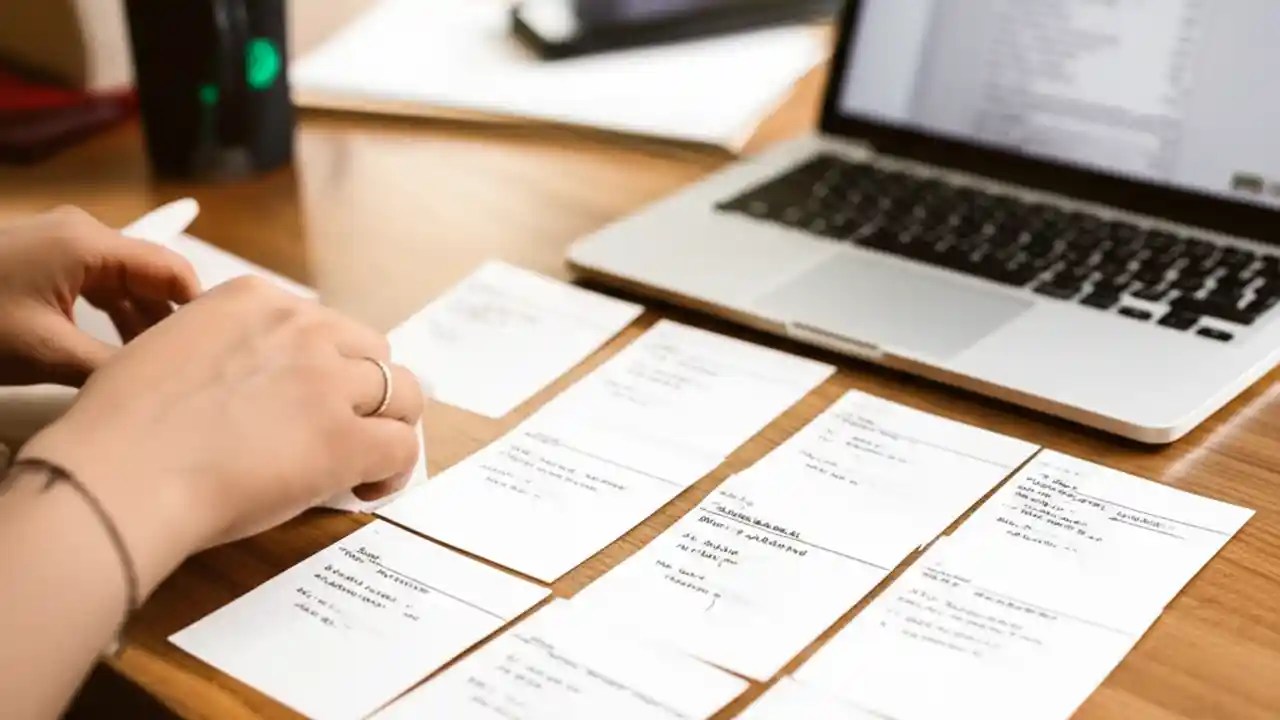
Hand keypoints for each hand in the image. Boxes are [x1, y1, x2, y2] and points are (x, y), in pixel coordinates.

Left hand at [0, 206, 199, 386]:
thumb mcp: (46, 353)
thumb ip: (111, 367)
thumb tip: (161, 382)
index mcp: (87, 243)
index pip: (170, 270)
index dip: (199, 308)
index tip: (215, 348)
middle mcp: (82, 231)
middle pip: (150, 274)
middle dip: (170, 318)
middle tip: (191, 363)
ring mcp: (63, 240)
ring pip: (126, 281)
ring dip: (142, 319)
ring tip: (159, 362)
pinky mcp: (48, 256)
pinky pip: (100, 283)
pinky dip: (116, 312)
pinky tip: (124, 346)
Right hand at [19, 277, 424, 594]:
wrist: (121, 471)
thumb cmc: (122, 427)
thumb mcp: (167, 348)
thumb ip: (219, 349)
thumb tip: (244, 386)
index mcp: (253, 299)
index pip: (321, 324)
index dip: (324, 365)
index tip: (312, 396)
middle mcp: (299, 328)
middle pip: (371, 351)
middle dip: (364, 390)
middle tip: (347, 427)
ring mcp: (327, 382)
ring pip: (402, 392)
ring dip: (390, 424)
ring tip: (369, 459)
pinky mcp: (343, 439)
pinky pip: (401, 447)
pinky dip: (394, 470)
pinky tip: (368, 487)